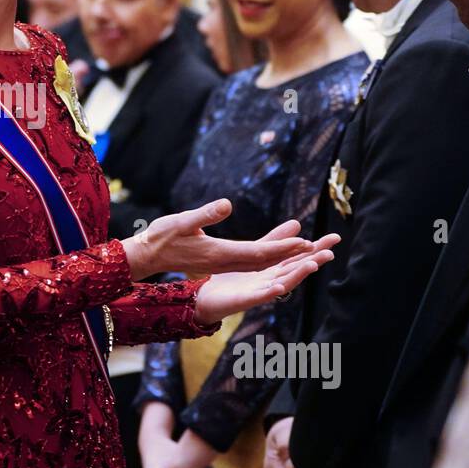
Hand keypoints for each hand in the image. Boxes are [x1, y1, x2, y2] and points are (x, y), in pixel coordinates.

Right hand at [123, 200, 316, 280]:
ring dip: (287, 256)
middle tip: (322, 248)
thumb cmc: (160, 236)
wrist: (146, 255)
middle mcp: (226, 261)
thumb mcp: (180, 221)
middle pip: (267, 261)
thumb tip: (227, 204)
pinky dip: (271, 253)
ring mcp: (224, 263)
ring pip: (263, 262)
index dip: (283, 248)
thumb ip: (204, 214)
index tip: (305, 242)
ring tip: (311, 249)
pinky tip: (280, 247)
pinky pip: (253, 259)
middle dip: (295, 255)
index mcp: (219, 253)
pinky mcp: (221, 260)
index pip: (259, 252)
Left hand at [193, 233, 338, 327]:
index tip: (335, 238)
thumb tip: (297, 223)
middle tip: (331, 252)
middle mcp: (270, 282)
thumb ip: (273, 241)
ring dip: (297, 276)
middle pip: (295, 270)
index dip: (317, 248)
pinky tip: (279, 287)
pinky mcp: (241, 301)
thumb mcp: (254, 254)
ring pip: (281, 284)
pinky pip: (256, 297)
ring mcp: (257, 293)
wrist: (207, 297)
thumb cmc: (232, 279)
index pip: (299, 257)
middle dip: (314, 262)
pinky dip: (269, 292)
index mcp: (273, 270)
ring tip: (312, 266)